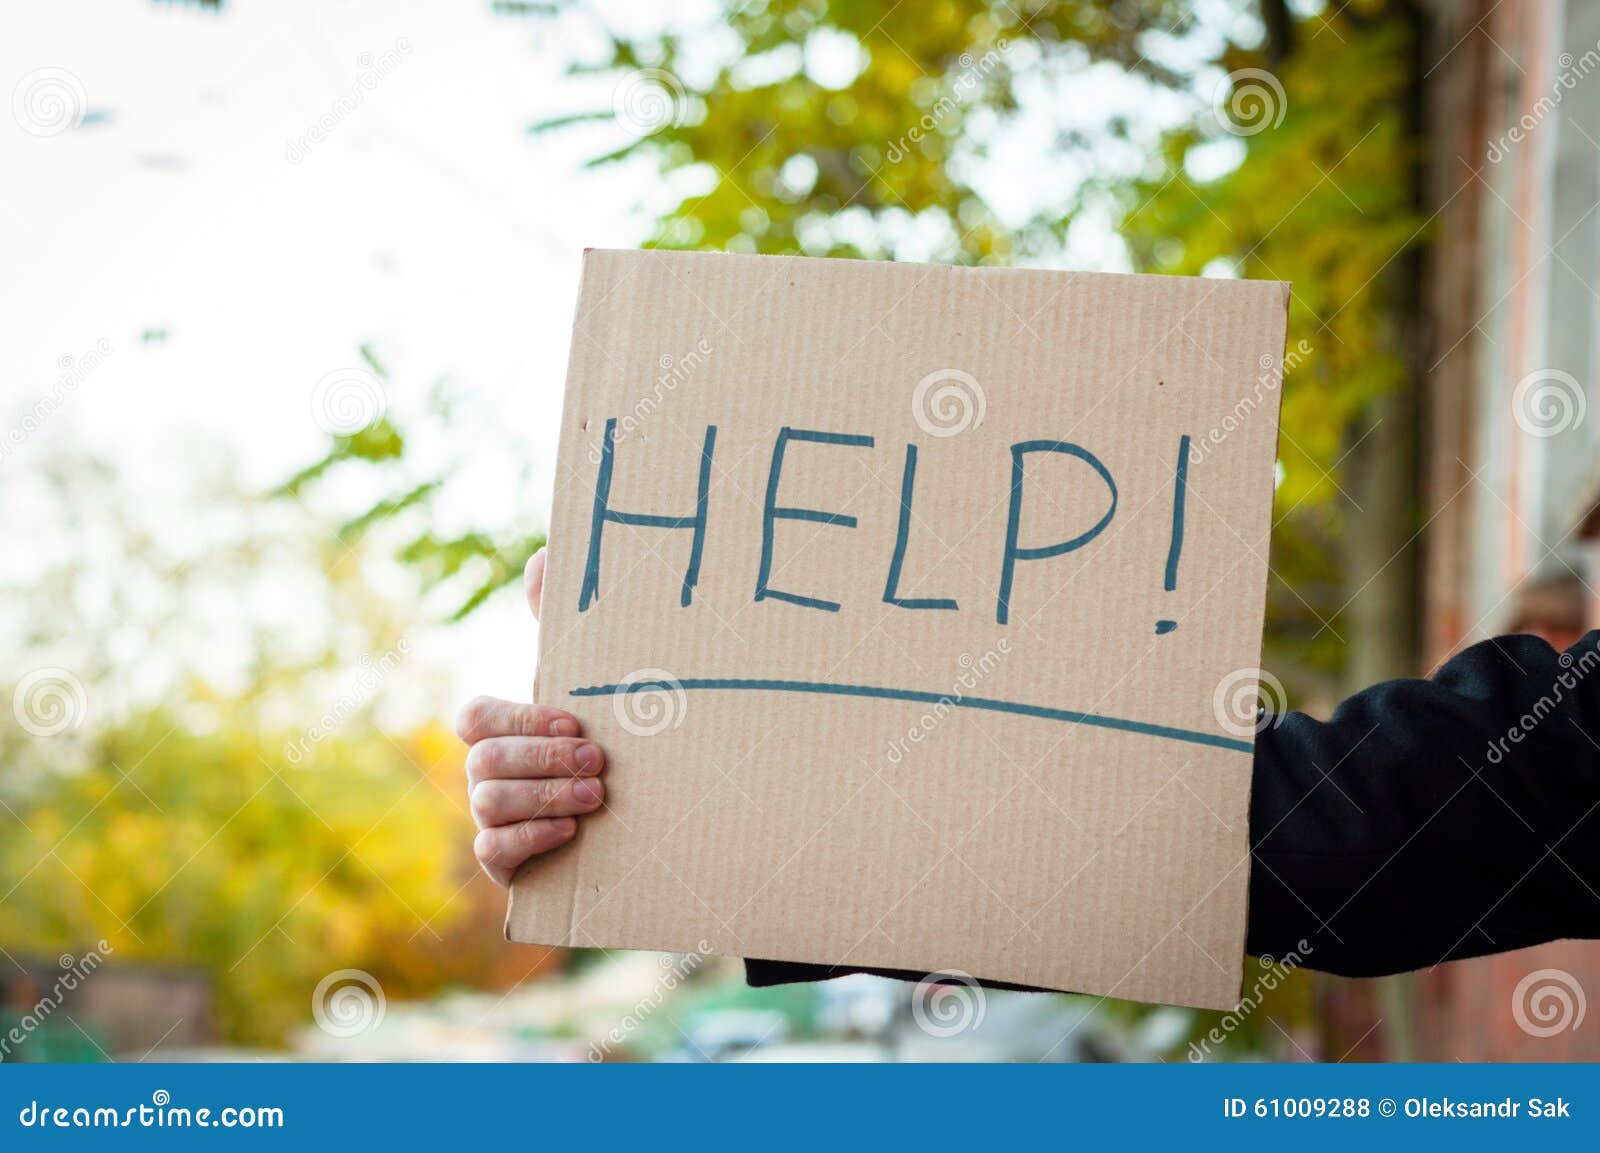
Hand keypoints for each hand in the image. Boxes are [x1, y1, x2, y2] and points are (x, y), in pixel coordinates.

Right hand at [455, 548, 605, 885]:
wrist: (629, 813)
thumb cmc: (598, 735)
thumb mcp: (585, 682)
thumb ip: (559, 624)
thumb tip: (545, 556)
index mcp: (501, 727)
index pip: (477, 716)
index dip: (519, 718)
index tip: (573, 718)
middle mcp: (487, 771)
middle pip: (484, 761)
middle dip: (541, 759)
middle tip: (598, 759)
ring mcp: (490, 817)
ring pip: (488, 804)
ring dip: (545, 797)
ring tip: (596, 795)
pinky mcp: (504, 860)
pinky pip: (492, 852)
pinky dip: (530, 840)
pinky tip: (572, 833)